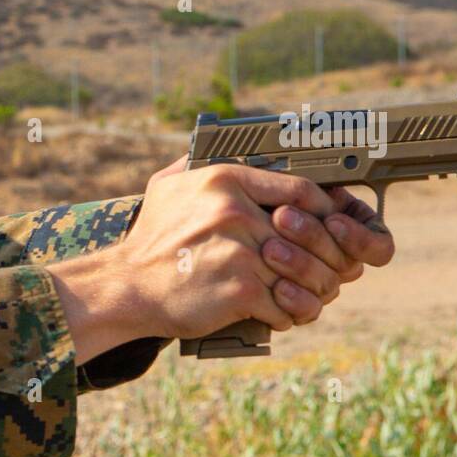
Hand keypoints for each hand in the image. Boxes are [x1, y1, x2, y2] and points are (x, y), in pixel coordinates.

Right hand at [45, 160, 395, 359]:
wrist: (126, 286)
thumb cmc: (149, 240)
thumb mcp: (167, 186)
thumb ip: (196, 163)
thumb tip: (213, 140)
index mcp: (225, 180)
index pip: (301, 189)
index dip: (324, 212)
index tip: (327, 226)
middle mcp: (236, 211)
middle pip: (312, 235)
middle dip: (326, 258)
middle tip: (330, 270)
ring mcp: (241, 251)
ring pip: (305, 273)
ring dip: (313, 291)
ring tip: (308, 297)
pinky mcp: (240, 289)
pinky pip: (286, 304)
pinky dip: (288, 315)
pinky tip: (281, 315)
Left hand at [264, 185, 394, 322]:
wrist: (224, 231)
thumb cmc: (251, 200)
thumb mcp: (277, 186)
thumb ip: (306, 191)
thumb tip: (326, 201)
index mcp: (350, 228)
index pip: (378, 247)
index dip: (359, 238)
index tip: (332, 221)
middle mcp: (340, 259)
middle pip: (349, 264)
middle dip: (314, 239)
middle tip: (282, 218)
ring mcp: (321, 284)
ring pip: (328, 286)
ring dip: (300, 264)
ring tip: (268, 247)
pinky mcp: (300, 306)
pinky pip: (310, 311)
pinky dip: (296, 298)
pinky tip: (277, 287)